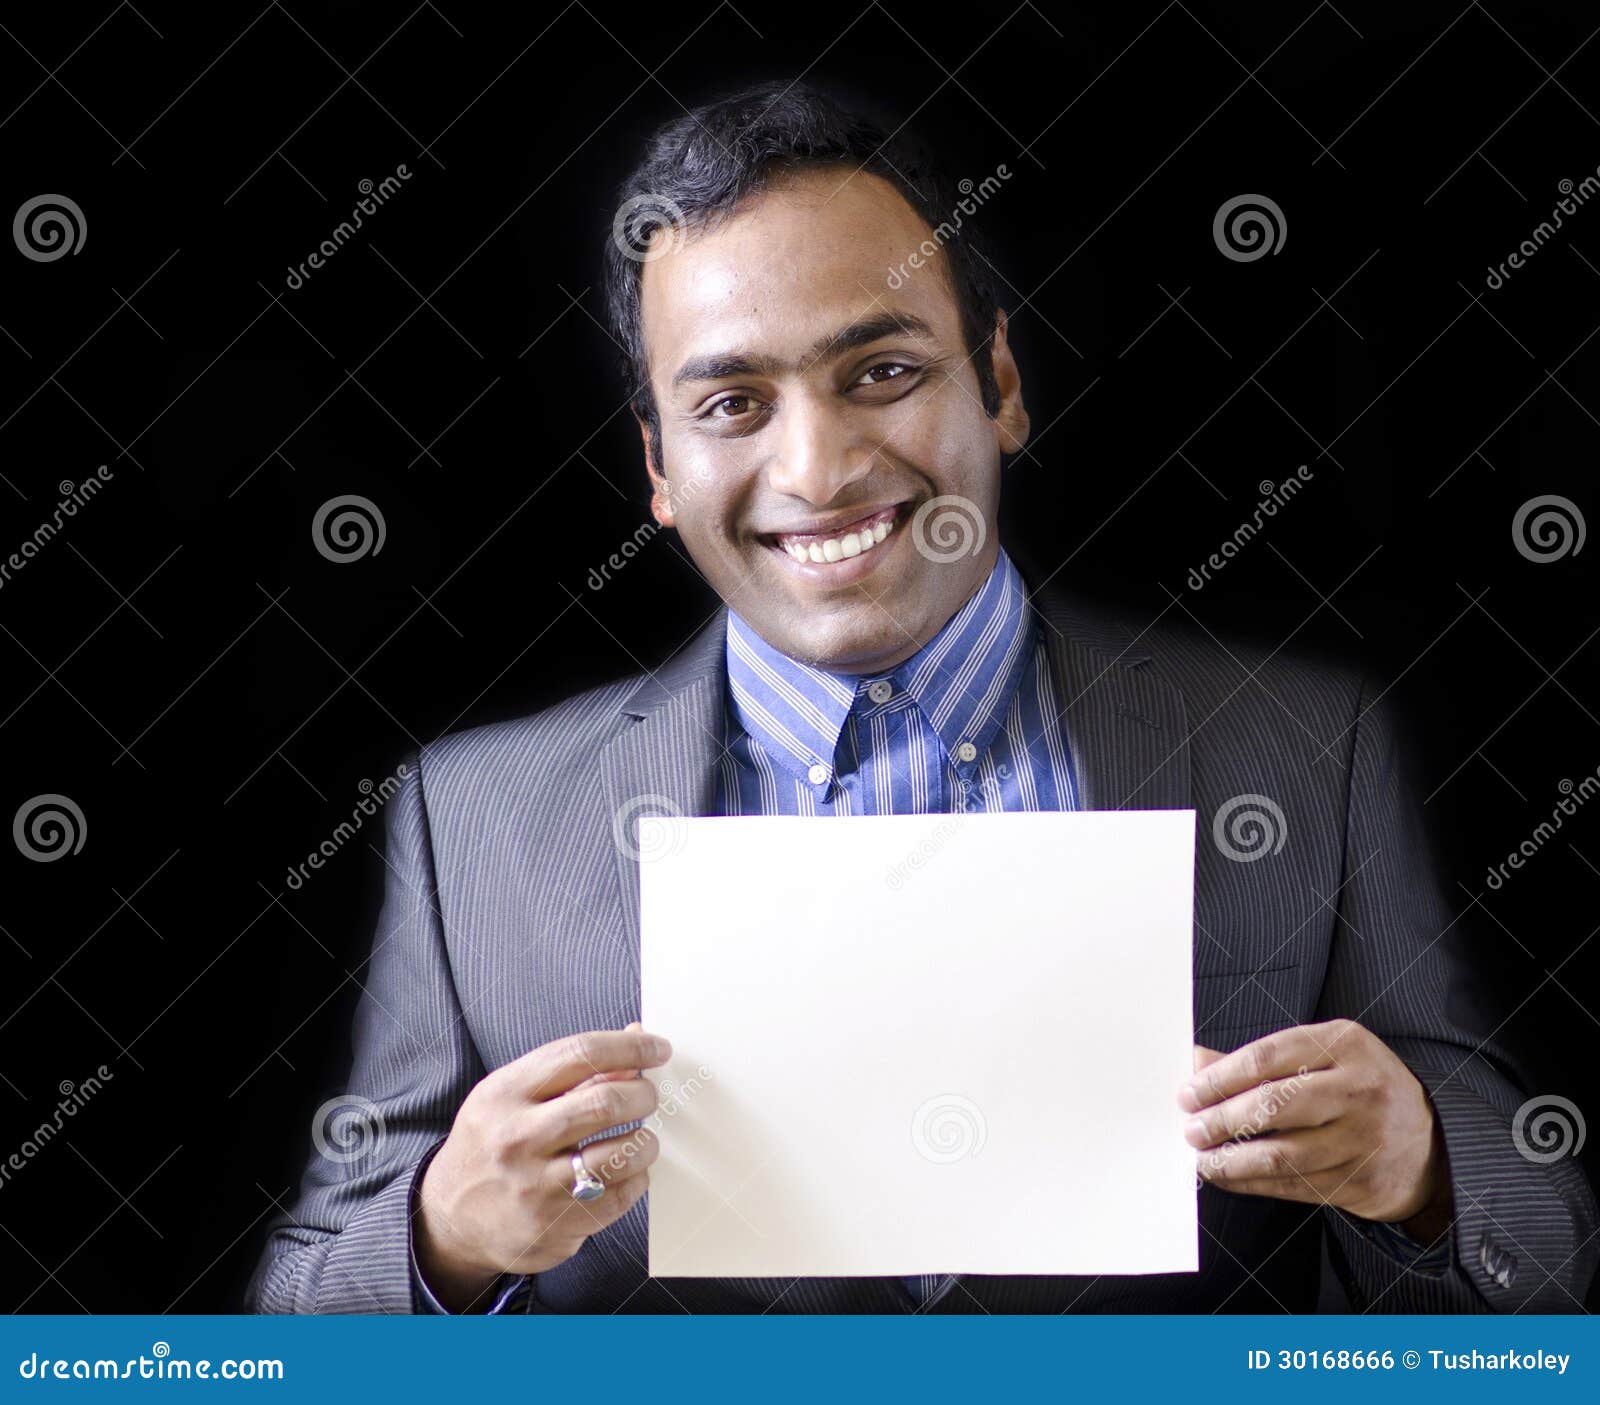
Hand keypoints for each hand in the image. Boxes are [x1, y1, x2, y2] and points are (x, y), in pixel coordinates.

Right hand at [415, 1022, 670, 1311]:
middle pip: (605, 1103)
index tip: (657, 1048)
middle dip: (644, 1095)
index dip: (630, 1047)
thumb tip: (634, 1036)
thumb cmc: (494, 1142)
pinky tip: (627, 1173)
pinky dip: (636, 1180)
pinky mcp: (553, 1228)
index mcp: (505, 1093)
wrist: (449, 1218)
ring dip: (645, 1142)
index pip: (580, 1054)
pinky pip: (619, 1198)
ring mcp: (534, 1187)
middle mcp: (517, 1138)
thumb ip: (572, 1068)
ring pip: (622, 1155)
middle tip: (650, 1097)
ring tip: (640, 1139)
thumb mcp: (514, 1095)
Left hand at [1180, 1019, 1450, 1233]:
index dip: (1219, 1078)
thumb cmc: (1358, 1089)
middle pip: (1273, 1104)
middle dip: (1222, 1120)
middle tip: (1192, 1129)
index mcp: (1345, 1044)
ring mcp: (1364, 1138)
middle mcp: (1358, 1088)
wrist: (1430, 1142)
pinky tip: (1230, 1177)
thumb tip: (1196, 1063)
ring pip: (1282, 1153)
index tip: (1188, 1093)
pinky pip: (1294, 1185)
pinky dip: (1253, 1183)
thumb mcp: (1321, 1056)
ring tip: (1204, 1159)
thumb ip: (1259, 1061)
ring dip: (1232, 1160)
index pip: (1266, 1057)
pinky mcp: (1361, 1181)